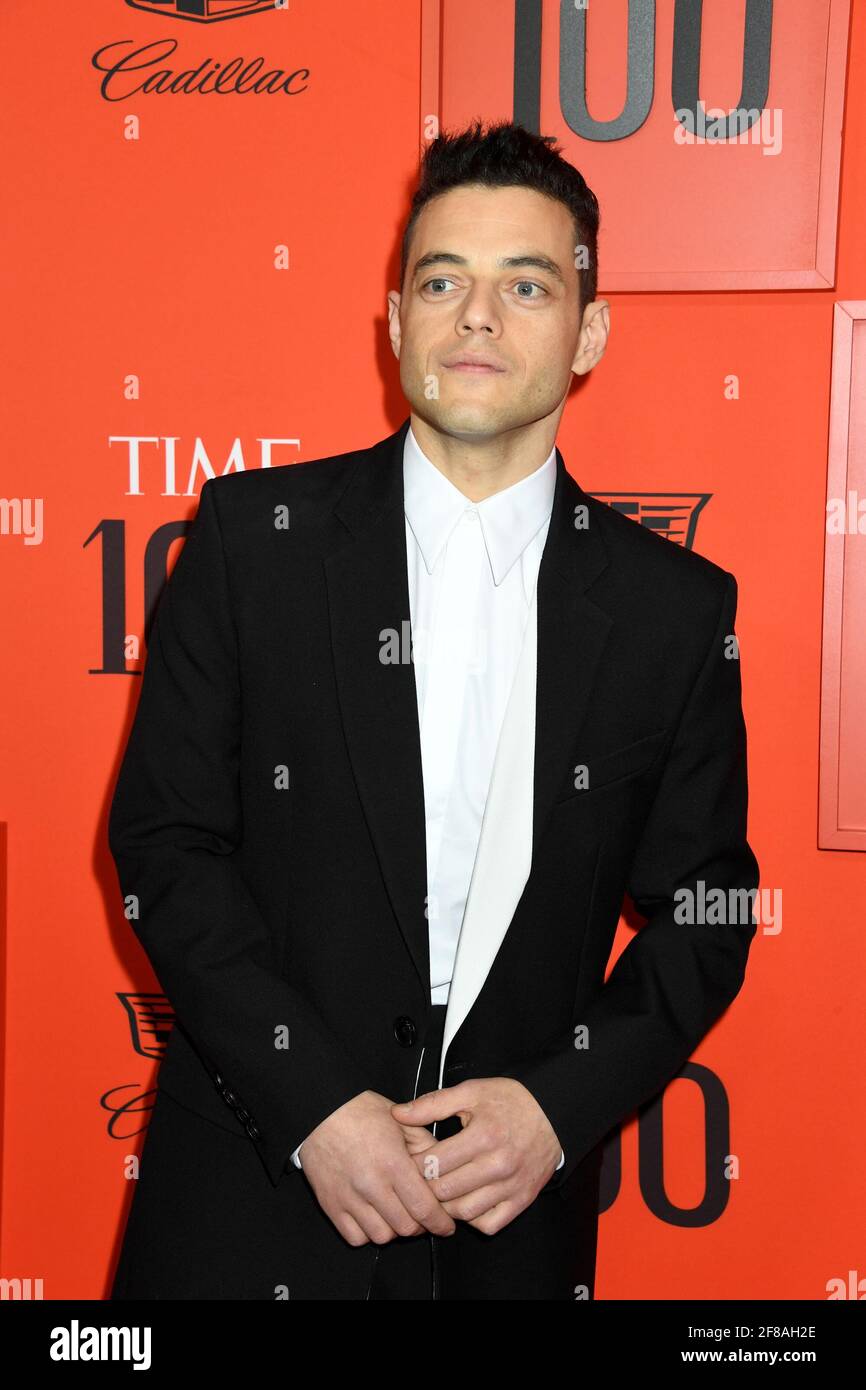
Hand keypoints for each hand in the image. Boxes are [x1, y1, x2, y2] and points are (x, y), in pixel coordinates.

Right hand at [297, 1090, 457, 1246]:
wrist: (321, 1110)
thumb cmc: (362, 1111)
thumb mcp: (402, 1121)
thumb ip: (426, 1148)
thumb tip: (444, 1172)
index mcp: (392, 1162)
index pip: (424, 1208)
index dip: (440, 1223)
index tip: (446, 1226)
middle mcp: (371, 1184)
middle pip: (405, 1227)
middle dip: (420, 1226)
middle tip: (422, 1216)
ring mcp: (348, 1197)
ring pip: (381, 1237)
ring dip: (394, 1230)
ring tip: (396, 1214)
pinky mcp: (330, 1205)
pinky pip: (355, 1237)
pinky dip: (368, 1233)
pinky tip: (373, 1217)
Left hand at [390, 1077, 561, 1233]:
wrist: (554, 1113)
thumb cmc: (511, 1100)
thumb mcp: (472, 1091)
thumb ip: (433, 1104)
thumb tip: (398, 1113)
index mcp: (483, 1135)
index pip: (434, 1163)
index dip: (414, 1164)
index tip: (409, 1161)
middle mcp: (498, 1164)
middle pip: (445, 1191)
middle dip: (425, 1187)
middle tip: (419, 1179)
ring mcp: (511, 1186)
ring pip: (464, 1212)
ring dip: (446, 1205)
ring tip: (440, 1191)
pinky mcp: (522, 1199)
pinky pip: (489, 1224)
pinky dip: (473, 1219)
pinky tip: (467, 1201)